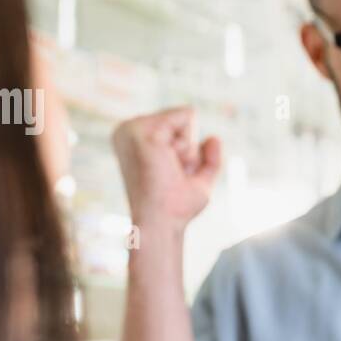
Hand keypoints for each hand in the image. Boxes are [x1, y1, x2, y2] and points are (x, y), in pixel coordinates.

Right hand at [112, 107, 220, 231]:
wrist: (162, 223)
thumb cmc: (176, 209)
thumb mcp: (198, 181)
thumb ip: (208, 160)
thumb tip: (214, 138)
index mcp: (132, 139)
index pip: (175, 125)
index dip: (185, 152)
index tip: (171, 174)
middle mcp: (126, 129)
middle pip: (181, 118)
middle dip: (188, 148)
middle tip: (172, 174)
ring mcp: (132, 127)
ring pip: (185, 117)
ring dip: (187, 149)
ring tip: (169, 170)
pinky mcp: (143, 130)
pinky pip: (186, 117)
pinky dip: (187, 145)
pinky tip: (168, 163)